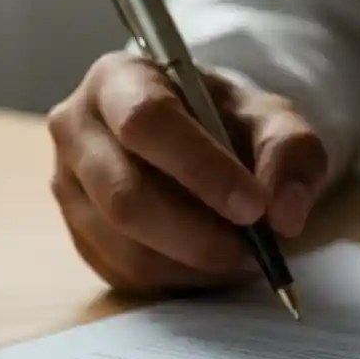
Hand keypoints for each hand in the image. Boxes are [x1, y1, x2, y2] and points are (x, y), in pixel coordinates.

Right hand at [48, 51, 329, 294]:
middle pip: (125, 195)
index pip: (145, 122)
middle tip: (254, 249)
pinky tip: (211, 263)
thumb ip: (290, 152)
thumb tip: (284, 214)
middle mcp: (77, 130)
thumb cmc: (228, 122)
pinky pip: (125, 274)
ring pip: (125, 245)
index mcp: (118, 79)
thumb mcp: (273, 119)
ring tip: (241, 256)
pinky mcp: (79, 236)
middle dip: (198, 234)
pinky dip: (178, 279)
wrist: (199, 139)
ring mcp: (69, 187)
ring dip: (193, 263)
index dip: (200, 169)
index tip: (253, 206)